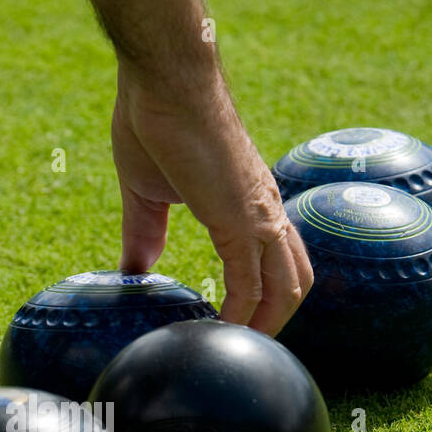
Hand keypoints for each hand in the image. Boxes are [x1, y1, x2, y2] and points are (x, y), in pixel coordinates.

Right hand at [111, 72, 312, 334]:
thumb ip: (145, 234)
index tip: (241, 324)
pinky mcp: (240, 219)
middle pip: (295, 280)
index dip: (267, 297)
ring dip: (265, 325)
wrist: (165, 82)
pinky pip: (249, 282)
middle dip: (276, 321)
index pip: (278, 260)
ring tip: (238, 349)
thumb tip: (136, 271)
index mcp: (250, 202)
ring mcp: (258, 215)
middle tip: (246, 348)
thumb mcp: (147, 191)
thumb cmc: (157, 122)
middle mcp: (267, 211)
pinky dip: (239, 314)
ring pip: (285, 288)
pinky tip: (219, 332)